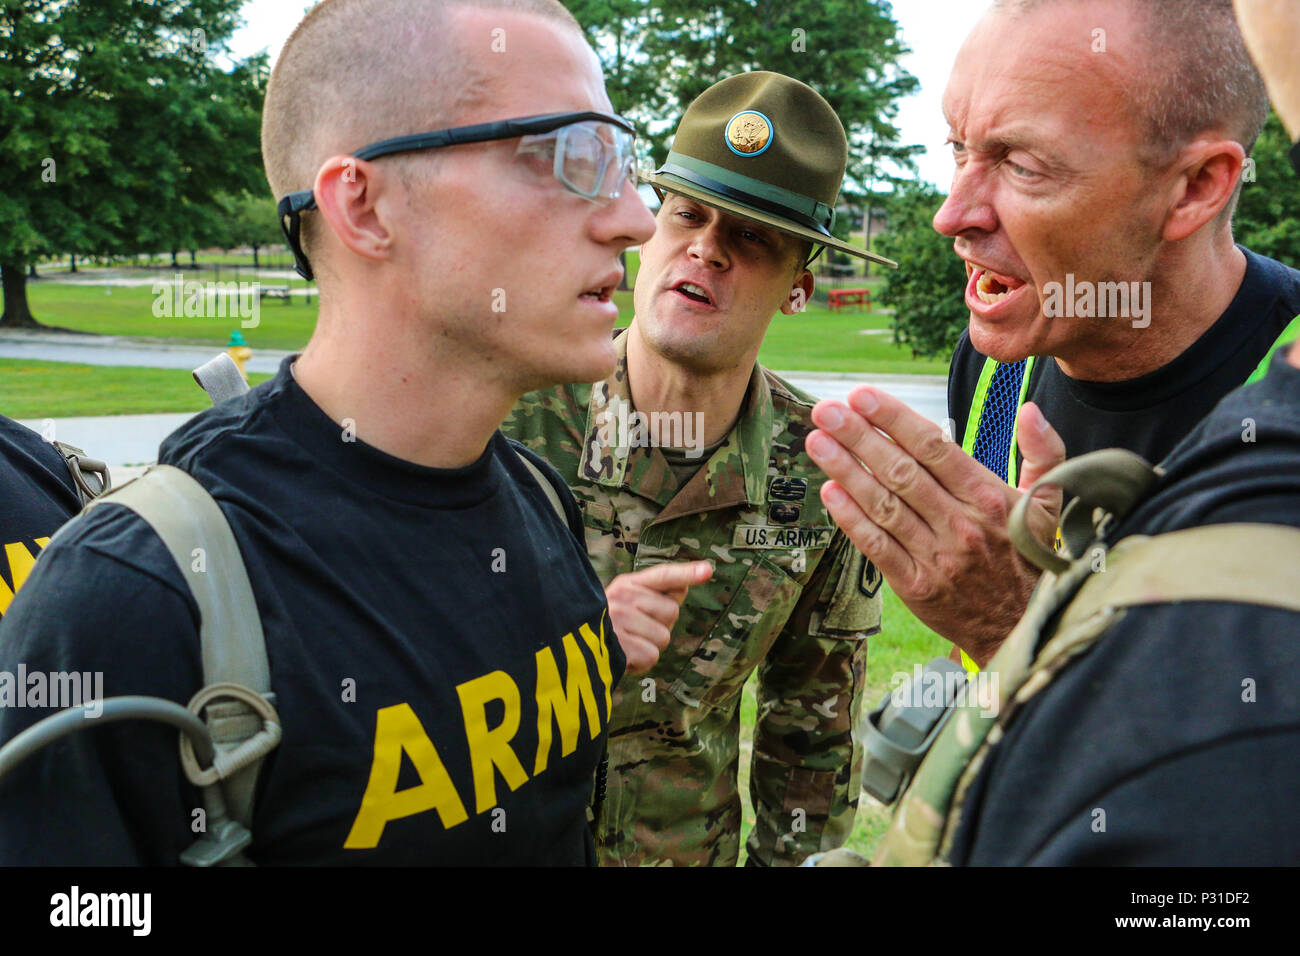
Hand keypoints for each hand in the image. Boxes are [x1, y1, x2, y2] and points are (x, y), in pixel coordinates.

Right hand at [606, 560, 713, 674]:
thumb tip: (683, 588)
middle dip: (660, 625)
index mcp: (627, 584)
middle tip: (635, 629)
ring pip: (664, 637)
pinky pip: (652, 656)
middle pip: (671, 611)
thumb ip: (654, 593)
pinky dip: (641, 663)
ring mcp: (620, 622)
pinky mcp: (621, 647)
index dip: (687, 573)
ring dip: (650, 645)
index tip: (708, 570)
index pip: (662, 576)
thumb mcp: (625, 601)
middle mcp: (623, 598)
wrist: (571, 649)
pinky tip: (624, 657)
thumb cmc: (606, 625)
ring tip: (627, 643)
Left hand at [805, 387, 1065, 666]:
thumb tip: (1031, 409)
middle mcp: (961, 524)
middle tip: (825, 409)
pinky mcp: (916, 586)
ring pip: (883, 505)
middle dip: (858, 436)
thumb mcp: (1050, 503)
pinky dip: (851, 518)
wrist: (1027, 627)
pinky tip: (829, 491)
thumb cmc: (1032, 558)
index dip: (894, 419)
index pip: (934, 447)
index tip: (863, 396)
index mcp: (990, 497)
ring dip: (846, 470)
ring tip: (817, 442)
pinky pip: (877, 546)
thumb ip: (1043, 451)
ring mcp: (937, 556)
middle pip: (901, 471)